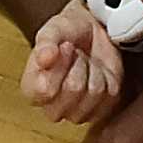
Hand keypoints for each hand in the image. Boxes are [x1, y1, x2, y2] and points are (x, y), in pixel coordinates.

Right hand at [21, 0, 123, 125]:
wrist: (91, 32)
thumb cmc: (66, 33)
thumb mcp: (53, 29)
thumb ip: (46, 43)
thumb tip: (45, 58)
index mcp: (32, 90)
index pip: (45, 89)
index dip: (60, 64)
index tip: (65, 46)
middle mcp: (52, 107)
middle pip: (73, 89)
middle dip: (78, 63)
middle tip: (75, 53)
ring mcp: (77, 112)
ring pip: (95, 92)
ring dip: (93, 69)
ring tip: (86, 61)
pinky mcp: (101, 111)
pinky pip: (111, 95)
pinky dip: (107, 77)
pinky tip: (97, 71)